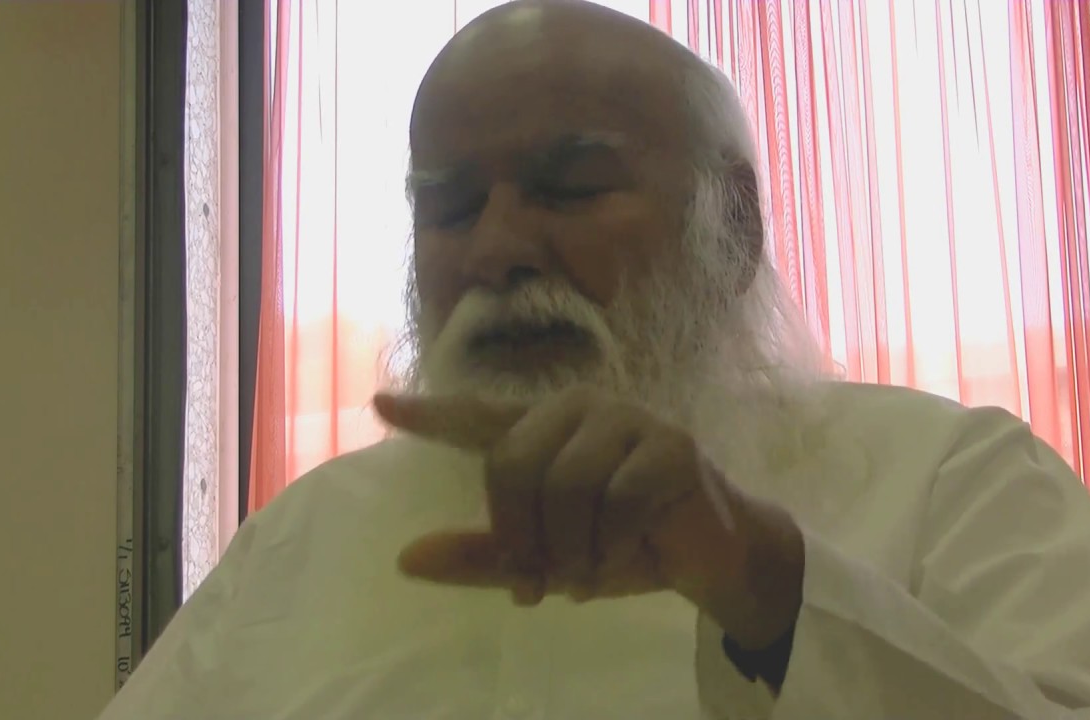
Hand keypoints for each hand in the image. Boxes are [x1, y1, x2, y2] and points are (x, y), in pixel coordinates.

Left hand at [373, 386, 805, 648]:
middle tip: (537, 584)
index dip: (431, 414)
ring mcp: (629, 419)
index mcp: (546, 427)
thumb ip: (483, 557)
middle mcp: (581, 408)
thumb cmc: (621, 546)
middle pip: (513, 462)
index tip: (380, 404)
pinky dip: (614, 544)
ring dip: (570, 549)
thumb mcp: (546, 558)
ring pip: (565, 484)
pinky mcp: (671, 443)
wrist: (709, 558)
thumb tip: (406, 560)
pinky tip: (627, 554)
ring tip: (583, 576)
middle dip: (520, 534)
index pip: (480, 417)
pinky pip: (618, 499)